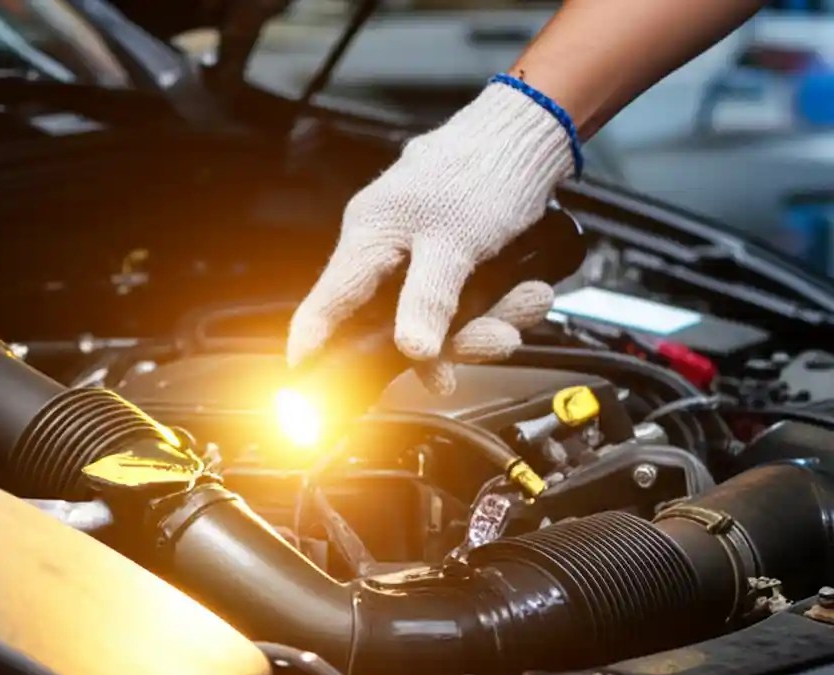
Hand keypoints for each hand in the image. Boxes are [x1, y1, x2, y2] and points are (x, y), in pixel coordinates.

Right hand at [287, 82, 574, 392]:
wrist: (532, 129)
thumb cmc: (484, 169)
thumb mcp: (456, 244)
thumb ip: (428, 301)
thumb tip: (411, 352)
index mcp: (368, 237)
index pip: (325, 304)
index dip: (312, 346)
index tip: (304, 383)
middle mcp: (385, 244)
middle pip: (400, 322)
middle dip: (454, 340)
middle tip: (496, 343)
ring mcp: (417, 247)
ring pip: (442, 312)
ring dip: (490, 319)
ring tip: (530, 303)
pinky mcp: (449, 247)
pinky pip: (465, 295)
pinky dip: (500, 300)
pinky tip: (529, 291)